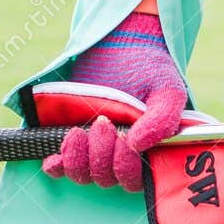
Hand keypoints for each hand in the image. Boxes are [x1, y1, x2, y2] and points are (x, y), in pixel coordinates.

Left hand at [42, 7, 188, 192]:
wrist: (124, 43)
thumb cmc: (151, 68)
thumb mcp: (167, 92)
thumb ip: (162, 121)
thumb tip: (137, 145)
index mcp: (147, 153)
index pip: (134, 180)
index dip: (126, 167)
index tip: (124, 138)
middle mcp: (121, 156)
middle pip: (107, 178)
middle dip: (102, 156)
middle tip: (103, 123)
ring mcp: (95, 148)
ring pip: (84, 174)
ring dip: (79, 159)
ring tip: (80, 131)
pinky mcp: (73, 138)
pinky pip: (60, 167)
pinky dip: (57, 164)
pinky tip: (55, 156)